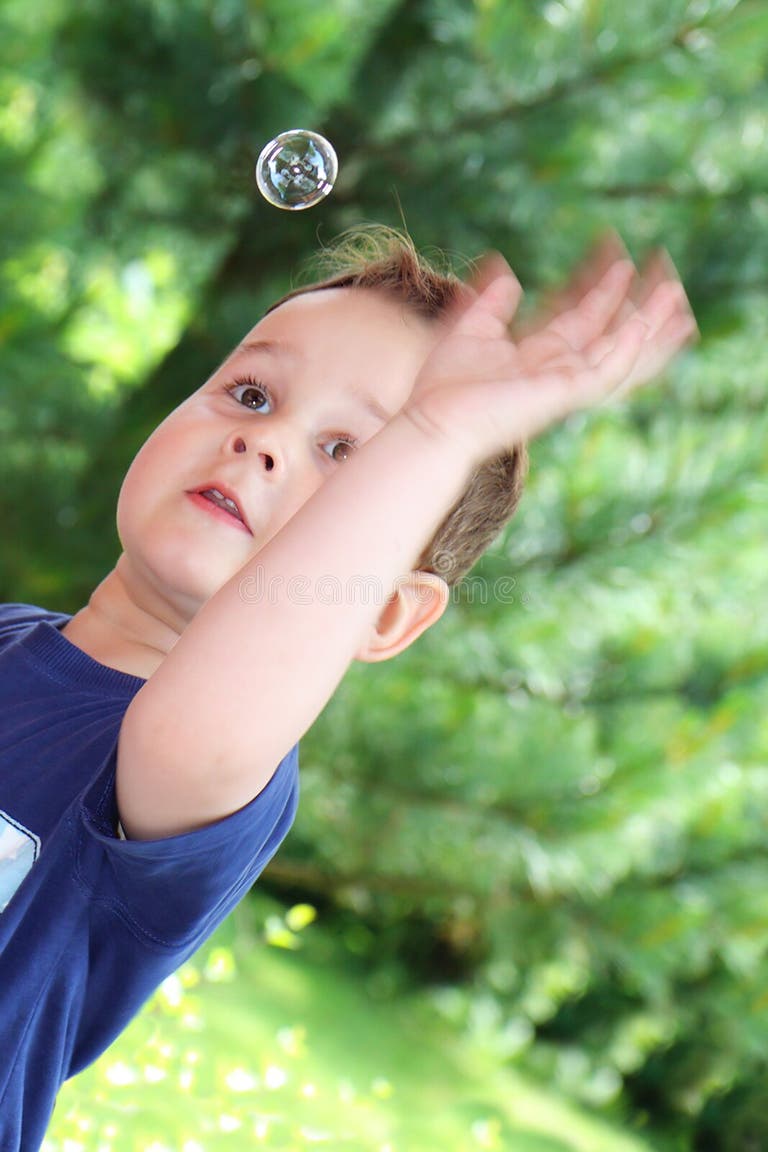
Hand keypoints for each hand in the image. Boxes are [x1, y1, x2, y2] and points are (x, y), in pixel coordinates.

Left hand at [404, 238, 696, 461]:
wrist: (432, 422)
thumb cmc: (444, 388)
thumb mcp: (470, 330)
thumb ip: (492, 306)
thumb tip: (509, 276)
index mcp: (538, 358)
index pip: (583, 321)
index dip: (604, 293)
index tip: (625, 262)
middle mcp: (557, 372)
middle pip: (610, 334)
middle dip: (639, 307)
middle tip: (669, 277)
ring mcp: (563, 385)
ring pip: (619, 355)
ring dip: (649, 328)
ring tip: (675, 298)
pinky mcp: (561, 396)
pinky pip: (603, 375)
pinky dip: (625, 353)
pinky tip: (641, 326)